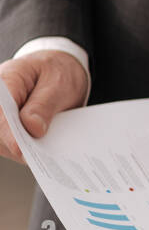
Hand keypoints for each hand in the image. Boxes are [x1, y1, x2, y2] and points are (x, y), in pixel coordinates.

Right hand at [0, 50, 88, 164]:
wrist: (62, 70)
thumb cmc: (59, 72)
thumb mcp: (59, 84)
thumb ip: (44, 105)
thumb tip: (32, 128)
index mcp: (8, 80)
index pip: (1, 110)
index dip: (8, 132)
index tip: (20, 149)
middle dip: (16, 145)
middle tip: (40, 159)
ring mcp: (2, 113)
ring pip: (1, 140)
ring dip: (21, 151)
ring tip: (45, 157)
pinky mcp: (9, 125)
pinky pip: (12, 142)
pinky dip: (27, 151)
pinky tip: (42, 155)